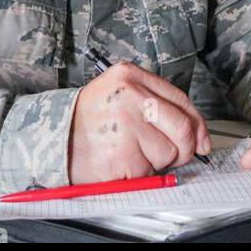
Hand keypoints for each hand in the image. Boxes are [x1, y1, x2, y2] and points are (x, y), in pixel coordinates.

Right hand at [66, 62, 211, 183]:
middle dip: (183, 149)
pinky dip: (137, 174)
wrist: (50, 136)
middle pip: (182, 129)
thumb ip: (156, 105)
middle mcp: (131, 97)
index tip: (201, 139)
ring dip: (153, 162)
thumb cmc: (86, 118)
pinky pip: (147, 172)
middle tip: (170, 154)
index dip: (197, 125)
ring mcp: (126, 126)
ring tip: (128, 152)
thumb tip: (197, 135)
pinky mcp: (121, 156)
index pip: (181, 101)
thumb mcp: (119, 94)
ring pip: (167, 154)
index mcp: (131, 76)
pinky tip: (119, 162)